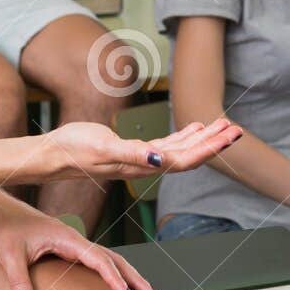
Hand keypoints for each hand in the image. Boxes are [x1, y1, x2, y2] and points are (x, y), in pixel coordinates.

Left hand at [0, 206, 158, 289]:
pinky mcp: (70, 246)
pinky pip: (98, 259)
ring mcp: (75, 242)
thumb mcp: (8, 256)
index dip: (114, 278)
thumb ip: (18, 280)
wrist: (0, 211)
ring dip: (128, 272)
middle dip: (135, 276)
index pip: (99, 259)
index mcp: (68, 238)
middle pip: (114, 257)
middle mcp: (76, 239)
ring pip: (109, 257)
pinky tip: (118, 281)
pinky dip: (114, 270)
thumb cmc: (5, 230)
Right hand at [38, 119, 241, 182]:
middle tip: (236, 128)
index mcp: (144, 165)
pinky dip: (183, 136)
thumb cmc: (75, 150)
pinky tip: (193, 127)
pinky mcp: (132, 151)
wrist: (53, 154)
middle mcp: (147, 165)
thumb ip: (132, 154)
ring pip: (180, 149)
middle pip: (190, 155)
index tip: (229, 136)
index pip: (186, 159)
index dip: (210, 148)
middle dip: (214, 142)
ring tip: (222, 124)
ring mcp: (141, 159)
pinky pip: (166, 145)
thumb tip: (159, 159)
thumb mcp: (103, 147)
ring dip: (202, 138)